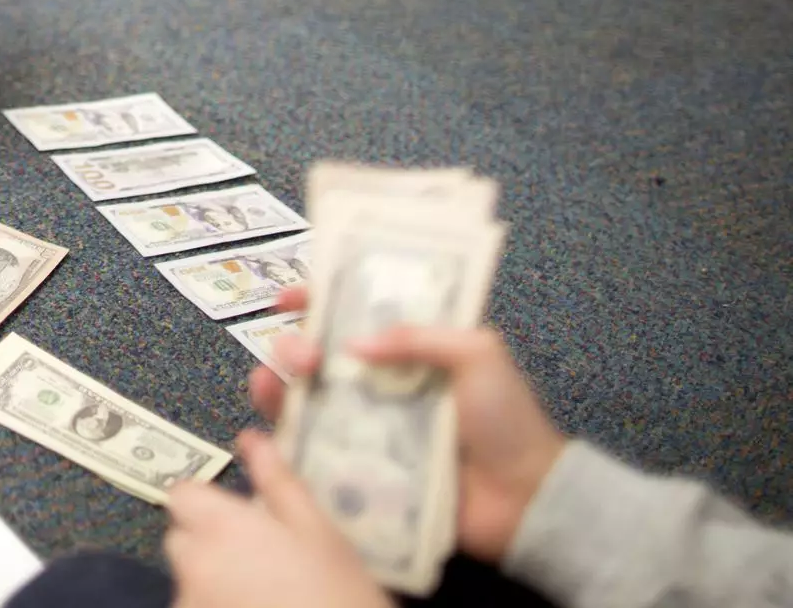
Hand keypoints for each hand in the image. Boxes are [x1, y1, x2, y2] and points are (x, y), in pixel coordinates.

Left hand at [165, 431, 391, 607]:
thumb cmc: (338, 593)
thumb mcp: (319, 532)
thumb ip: (278, 481)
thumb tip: (252, 438)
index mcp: (220, 526)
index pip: (181, 495)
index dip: (204, 501)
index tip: (236, 516)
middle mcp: (194, 565)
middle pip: (179, 540)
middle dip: (207, 544)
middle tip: (257, 559)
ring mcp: (191, 604)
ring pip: (189, 582)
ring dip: (212, 583)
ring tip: (264, 596)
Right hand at [247, 285, 567, 564]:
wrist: (523, 498)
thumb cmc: (507, 421)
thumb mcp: (478, 355)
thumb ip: (420, 337)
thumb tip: (353, 344)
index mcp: (407, 348)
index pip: (351, 311)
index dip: (317, 297)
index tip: (290, 298)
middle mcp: (377, 382)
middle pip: (314, 352)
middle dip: (293, 344)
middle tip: (307, 358)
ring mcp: (364, 426)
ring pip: (300, 397)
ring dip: (276, 383)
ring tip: (275, 384)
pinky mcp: (357, 469)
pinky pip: (308, 449)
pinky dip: (281, 435)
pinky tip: (271, 427)